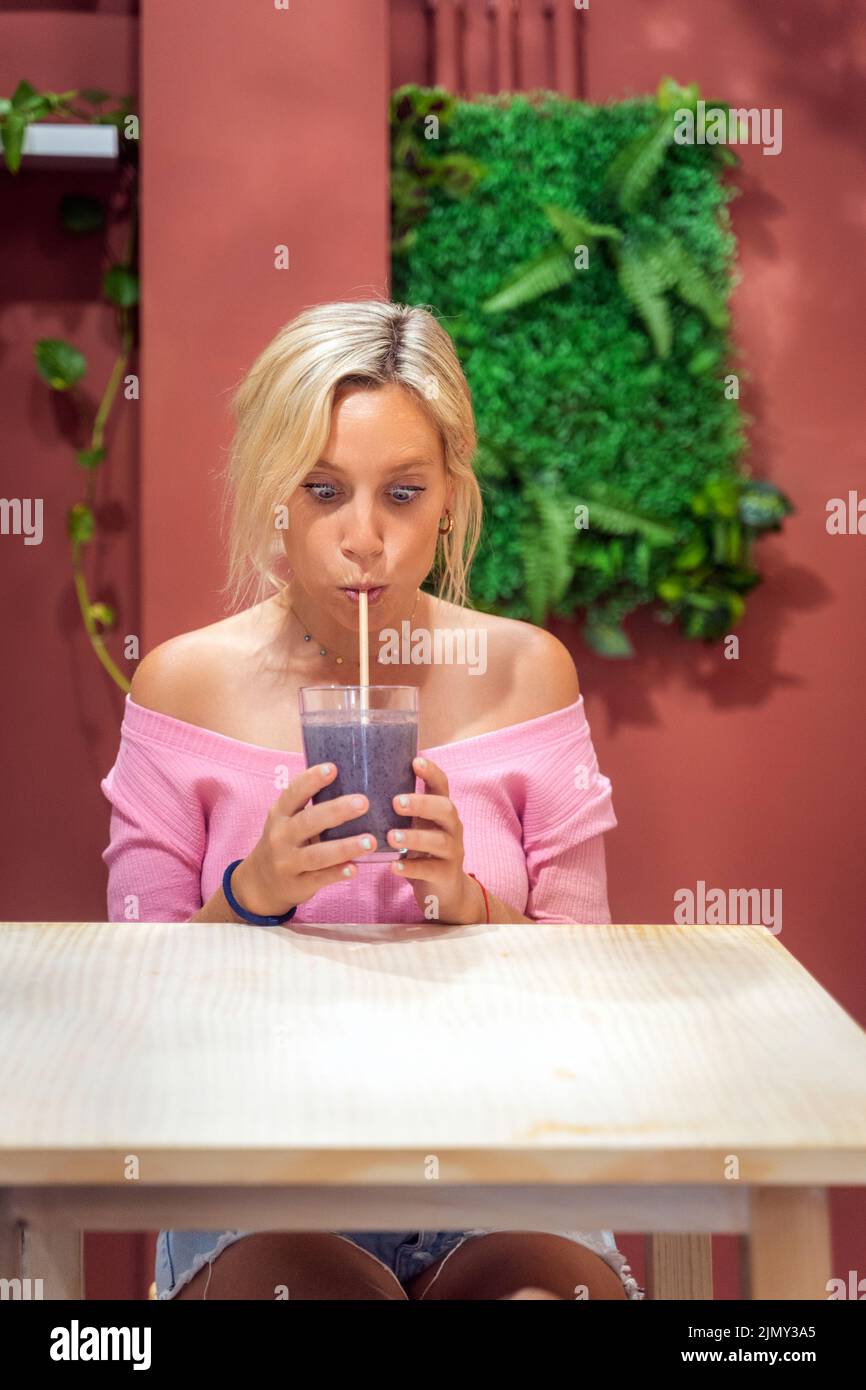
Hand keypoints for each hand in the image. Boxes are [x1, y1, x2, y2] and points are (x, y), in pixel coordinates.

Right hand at [231, 762, 377, 918]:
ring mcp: (287, 862)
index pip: (294, 793)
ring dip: (345, 847)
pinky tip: (355, 868)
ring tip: (371, 841)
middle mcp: (281, 837)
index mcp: (280, 814)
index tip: (333, 768)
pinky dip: (337, 873)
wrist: (260, 882)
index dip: (312, 780)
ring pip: (317, 854)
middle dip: (336, 811)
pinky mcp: (297, 884)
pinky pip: (319, 879)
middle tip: (363, 802)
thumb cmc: (284, 842)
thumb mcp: (287, 820)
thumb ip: (310, 806)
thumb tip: (352, 780)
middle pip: (309, 822)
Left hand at [387, 755, 482, 924]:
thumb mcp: (416, 826)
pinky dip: (412, 868)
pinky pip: (431, 870)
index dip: (432, 772)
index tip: (415, 760)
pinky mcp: (446, 875)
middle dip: (422, 803)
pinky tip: (394, 867)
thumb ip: (401, 809)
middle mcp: (452, 828)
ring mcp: (452, 852)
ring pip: (440, 841)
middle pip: (446, 809)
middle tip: (396, 801)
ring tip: (390, 837)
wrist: (444, 892)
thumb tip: (362, 781)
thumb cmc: (422, 851)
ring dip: (415, 837)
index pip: (442, 786)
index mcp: (441, 812)